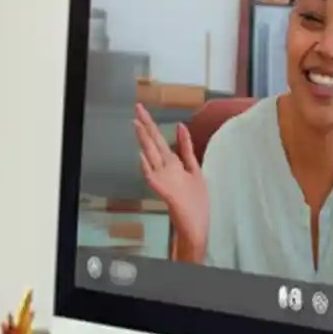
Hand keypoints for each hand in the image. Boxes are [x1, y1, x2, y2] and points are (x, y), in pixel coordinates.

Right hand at [134, 103, 209, 256]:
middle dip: (146, 125)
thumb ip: (186, 148)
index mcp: (172, 163)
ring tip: (136, 124)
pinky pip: (153, 178)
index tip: (142, 109)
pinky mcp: (165, 192)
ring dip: (144, 141)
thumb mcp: (195, 169)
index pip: (159, 139)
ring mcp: (163, 180)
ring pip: (151, 155)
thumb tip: (180, 126)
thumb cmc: (195, 201)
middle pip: (154, 143)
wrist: (196, 225)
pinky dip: (147, 167)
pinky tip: (142, 156)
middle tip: (137, 108)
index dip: (151, 124)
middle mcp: (166, 169)